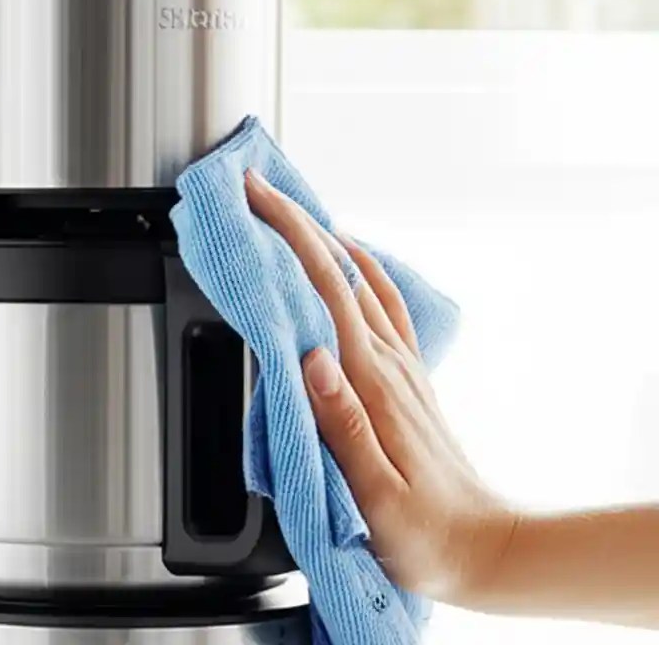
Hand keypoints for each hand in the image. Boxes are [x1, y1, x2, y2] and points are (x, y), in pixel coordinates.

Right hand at [243, 168, 518, 604]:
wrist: (483, 550)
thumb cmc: (423, 533)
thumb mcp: (372, 492)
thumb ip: (342, 423)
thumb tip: (310, 356)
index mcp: (372, 383)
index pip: (327, 287)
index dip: (291, 236)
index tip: (258, 201)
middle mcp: (390, 365)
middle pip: (341, 269)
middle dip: (296, 222)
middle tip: (256, 189)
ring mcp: (403, 369)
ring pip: (361, 279)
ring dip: (325, 238)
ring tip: (290, 213)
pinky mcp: (408, 381)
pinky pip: (384, 306)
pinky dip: (361, 270)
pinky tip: (349, 263)